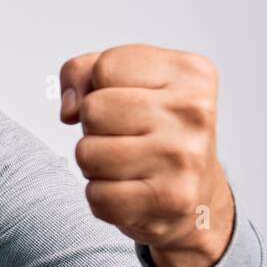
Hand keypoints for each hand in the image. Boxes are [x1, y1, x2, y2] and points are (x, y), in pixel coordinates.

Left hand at [59, 44, 233, 266]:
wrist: (197, 195)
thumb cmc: (155, 131)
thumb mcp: (127, 82)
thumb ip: (84, 72)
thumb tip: (69, 109)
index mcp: (190, 73)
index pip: (105, 67)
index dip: (98, 88)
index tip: (125, 104)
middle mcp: (194, 112)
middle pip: (92, 109)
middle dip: (94, 127)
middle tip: (125, 138)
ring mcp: (184, 157)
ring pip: (87, 153)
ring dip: (94, 163)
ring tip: (126, 164)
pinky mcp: (170, 199)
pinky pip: (97, 195)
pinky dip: (102, 197)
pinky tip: (130, 191)